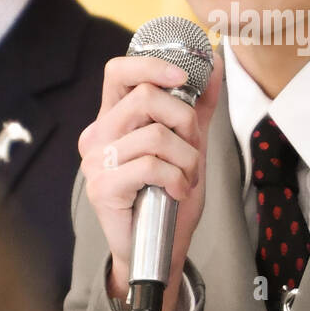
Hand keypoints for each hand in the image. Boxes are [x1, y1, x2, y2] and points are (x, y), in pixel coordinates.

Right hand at [77, 48, 223, 310]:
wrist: (157, 248)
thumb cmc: (167, 195)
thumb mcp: (188, 144)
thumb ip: (198, 105)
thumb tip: (214, 62)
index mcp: (114, 118)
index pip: (119, 72)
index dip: (151, 65)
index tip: (184, 78)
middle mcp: (98, 134)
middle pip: (146, 98)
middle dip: (185, 121)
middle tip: (193, 148)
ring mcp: (96, 161)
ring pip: (155, 135)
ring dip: (187, 159)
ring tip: (186, 178)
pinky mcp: (102, 186)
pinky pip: (151, 166)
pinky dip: (176, 178)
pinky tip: (177, 191)